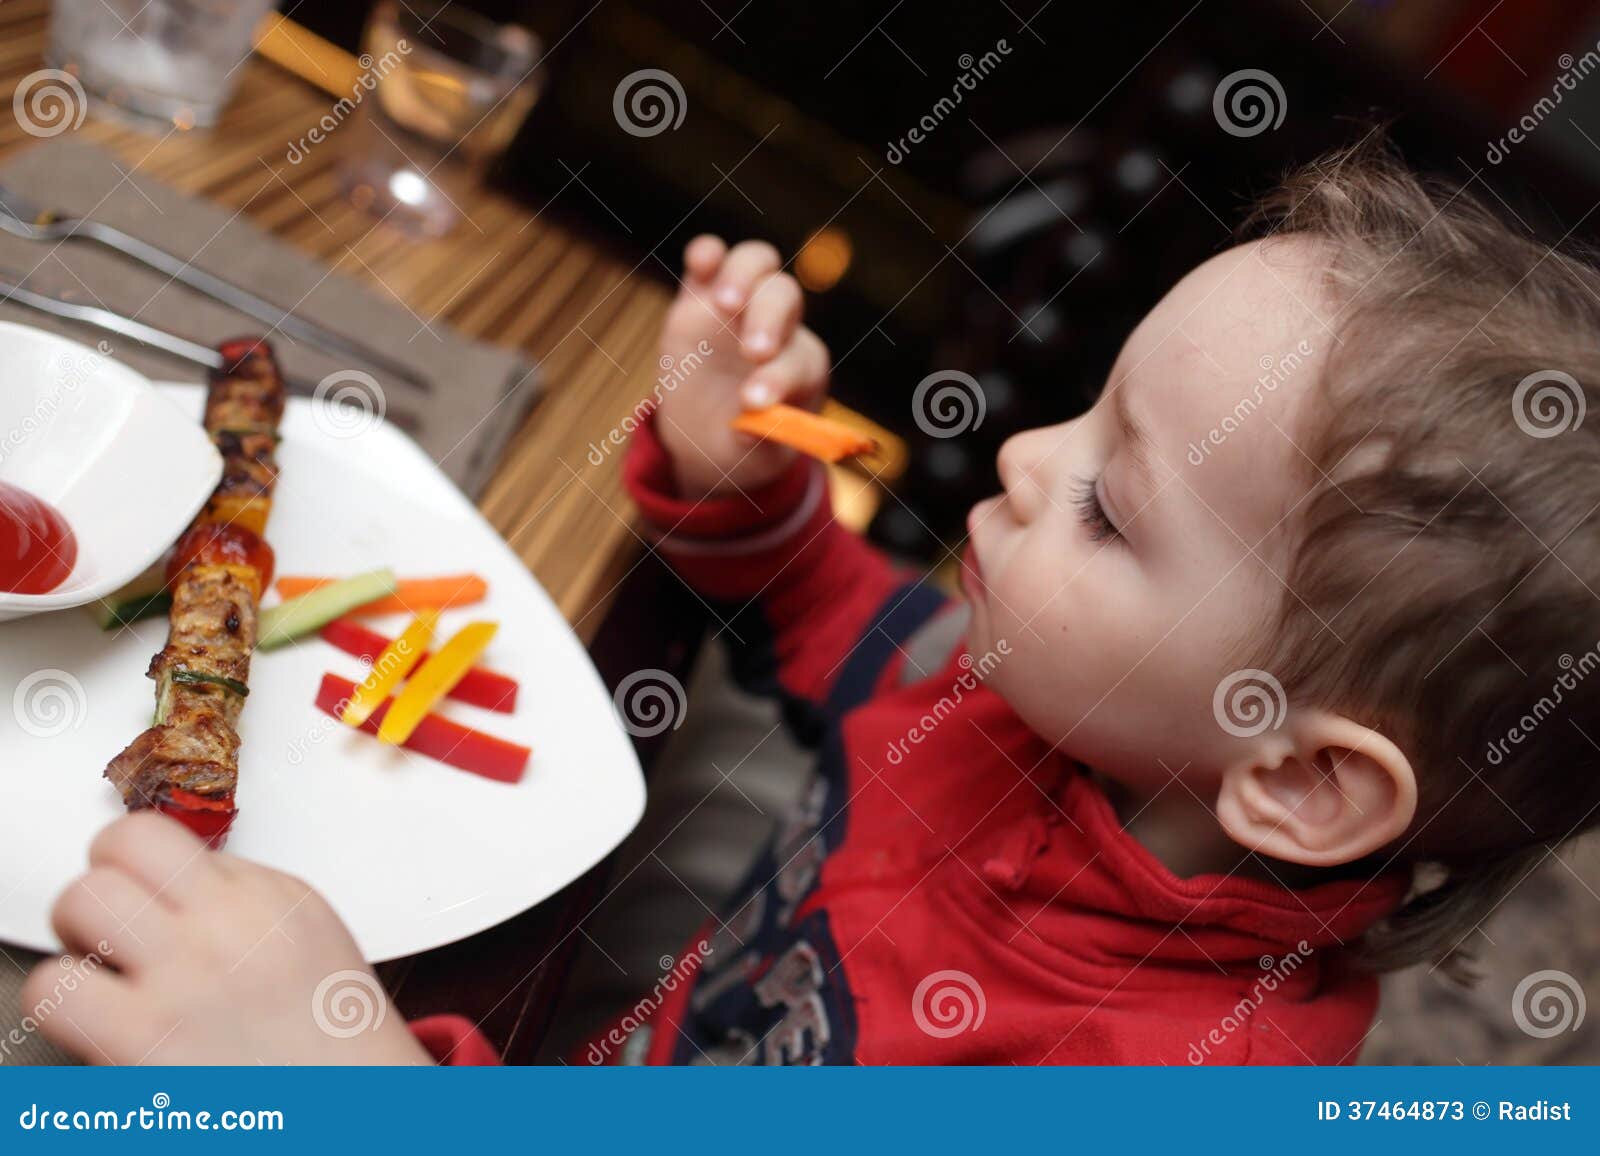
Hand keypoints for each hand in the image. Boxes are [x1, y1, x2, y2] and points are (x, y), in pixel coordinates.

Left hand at [22, 812, 431, 1064]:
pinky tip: (100, 1018)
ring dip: (76, 936)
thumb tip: (168, 882)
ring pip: (78, 902)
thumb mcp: (306, 930)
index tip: (134, 885)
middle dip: (99, 885)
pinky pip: (58, 989)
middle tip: (108, 926)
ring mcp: (183, 975)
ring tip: (101, 969)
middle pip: (116, 846)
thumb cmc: (329, 1031)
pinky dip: (65, 1000)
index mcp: (266, 895)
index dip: (127, 858)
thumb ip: (240, 894)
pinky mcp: (142, 1038)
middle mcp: (226, 922)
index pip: (157, 833)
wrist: (354, 1102)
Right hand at [654, 236, 831, 497]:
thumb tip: (750, 424)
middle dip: (768, 319)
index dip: (778, 379)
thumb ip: (757, 442)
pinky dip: (708, 252)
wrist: (711, 434)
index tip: (754, 404)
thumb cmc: (743, 446)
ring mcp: (739, 305)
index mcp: (801, 366)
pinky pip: (710, 258)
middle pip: (784, 297)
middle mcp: (778, 326)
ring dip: (745, 274)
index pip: (798, 358)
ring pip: (757, 262)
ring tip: (727, 303)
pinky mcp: (699, 296)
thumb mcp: (753, 457)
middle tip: (751, 352)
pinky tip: (703, 263)